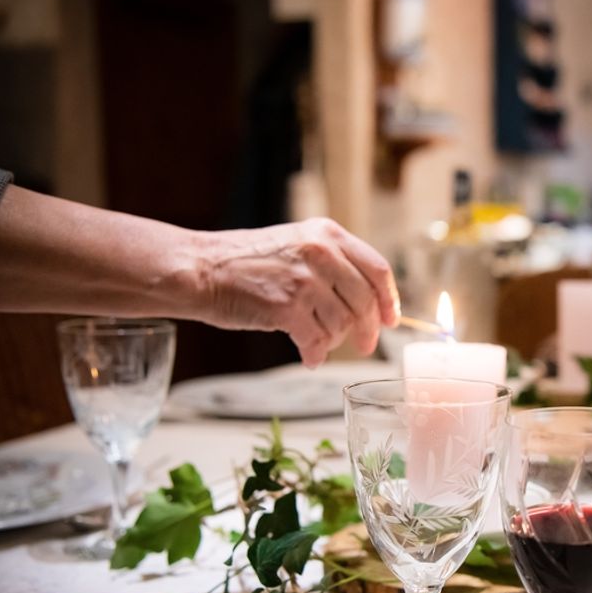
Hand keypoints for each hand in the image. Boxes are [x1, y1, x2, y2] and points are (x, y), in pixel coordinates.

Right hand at [197, 218, 399, 365]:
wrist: (200, 269)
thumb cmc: (245, 262)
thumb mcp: (296, 245)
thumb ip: (331, 264)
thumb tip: (367, 301)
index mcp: (327, 234)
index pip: (377, 269)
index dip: (389, 299)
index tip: (391, 319)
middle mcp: (321, 253)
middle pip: (365, 301)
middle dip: (368, 330)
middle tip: (365, 345)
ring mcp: (305, 280)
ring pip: (342, 324)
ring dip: (334, 341)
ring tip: (318, 344)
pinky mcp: (287, 307)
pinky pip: (317, 341)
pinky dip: (315, 354)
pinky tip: (308, 357)